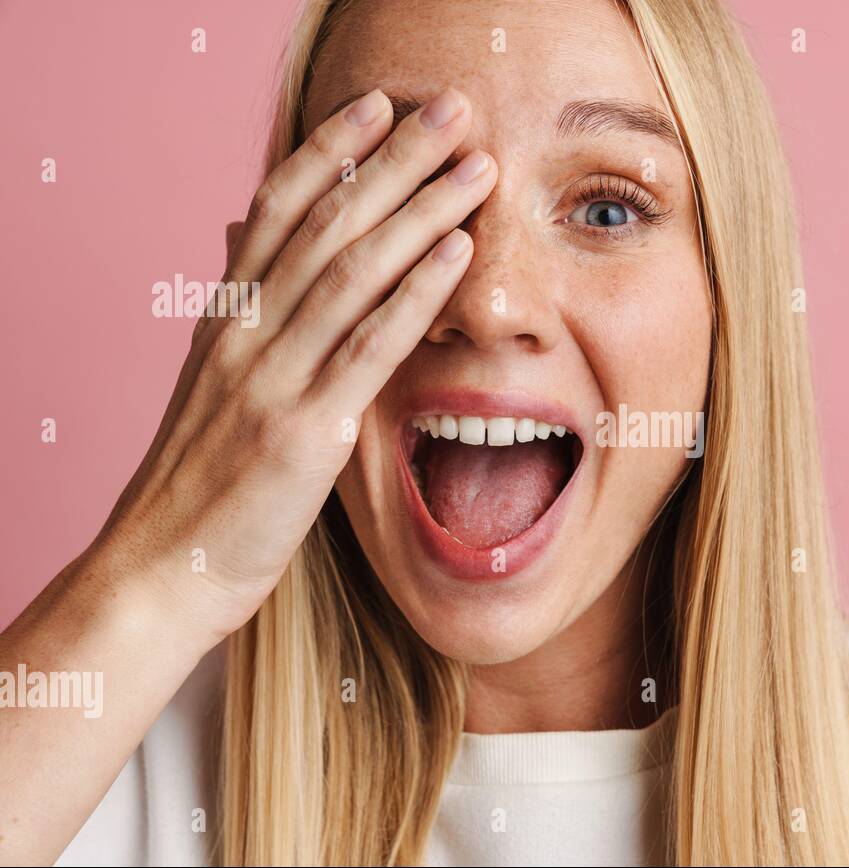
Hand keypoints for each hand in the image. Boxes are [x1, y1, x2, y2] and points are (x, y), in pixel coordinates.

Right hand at [91, 87, 496, 649]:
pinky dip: (414, 295)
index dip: (331, 149)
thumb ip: (244, 314)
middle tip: (452, 109)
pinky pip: (367, 349)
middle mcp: (245, 334)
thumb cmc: (199, 483)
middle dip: (395, 160)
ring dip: (419, 212)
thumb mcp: (214, 384)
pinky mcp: (303, 434)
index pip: (279, 208)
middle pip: (326, 223)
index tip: (380, 105)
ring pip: (350, 271)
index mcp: (226, 318)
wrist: (161, 570)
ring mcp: (272, 380)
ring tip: (476, 167)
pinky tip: (457, 254)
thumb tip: (250, 238)